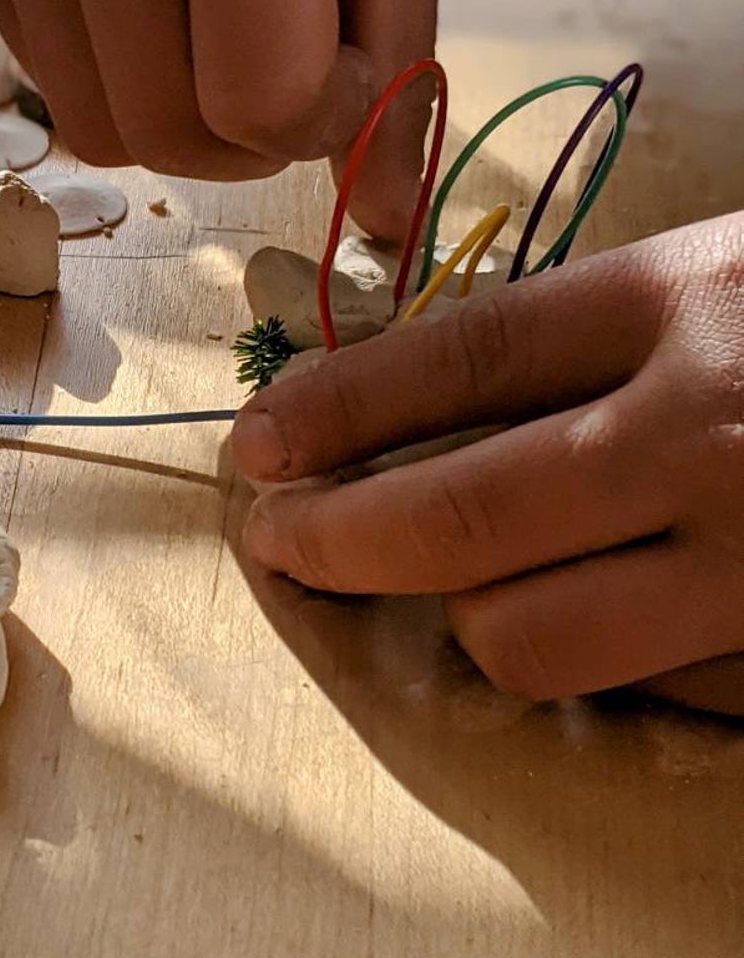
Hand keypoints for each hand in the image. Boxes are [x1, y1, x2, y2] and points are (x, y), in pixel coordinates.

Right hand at [0, 0, 446, 236]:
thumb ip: (397, 66)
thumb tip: (385, 228)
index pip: (267, 103)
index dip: (331, 109)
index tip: (355, 37)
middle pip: (168, 135)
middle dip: (250, 128)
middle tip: (293, 38)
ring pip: (93, 125)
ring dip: (176, 105)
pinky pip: (43, 66)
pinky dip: (113, 55)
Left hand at [231, 215, 743, 706]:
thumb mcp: (711, 271)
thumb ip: (588, 327)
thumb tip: (418, 390)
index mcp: (670, 304)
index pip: (462, 361)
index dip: (339, 408)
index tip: (259, 439)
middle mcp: (702, 433)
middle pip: (461, 518)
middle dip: (334, 539)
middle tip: (274, 537)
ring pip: (531, 635)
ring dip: (465, 615)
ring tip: (464, 581)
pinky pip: (638, 686)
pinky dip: (586, 656)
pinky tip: (580, 612)